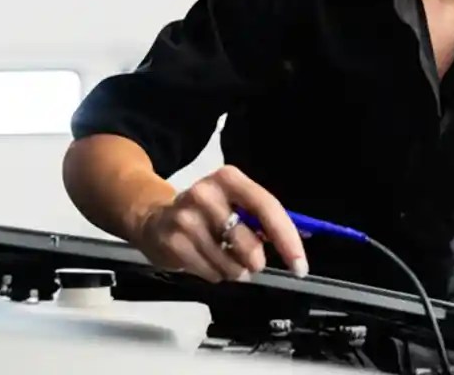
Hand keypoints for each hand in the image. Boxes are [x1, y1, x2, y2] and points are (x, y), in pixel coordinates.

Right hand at [132, 165, 307, 283]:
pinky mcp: (173, 243)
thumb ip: (262, 218)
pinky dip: (217, 274)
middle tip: (252, 261)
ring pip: (231, 265)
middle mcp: (206, 194)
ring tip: (225, 260)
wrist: (153, 218)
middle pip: (249, 243)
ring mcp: (186, 219)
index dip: (287, 239)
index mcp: (229, 179)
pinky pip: (212, 274)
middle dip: (257, 261)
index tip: (300, 265)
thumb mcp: (234, 202)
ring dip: (236, 271)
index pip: (266, 207)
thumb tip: (296, 243)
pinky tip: (207, 261)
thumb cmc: (206, 212)